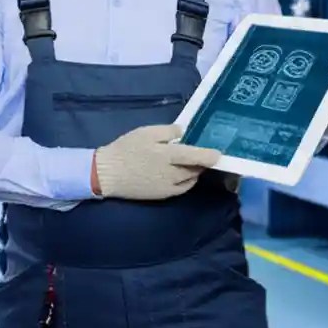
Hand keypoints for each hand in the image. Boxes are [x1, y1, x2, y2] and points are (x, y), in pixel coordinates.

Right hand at [91, 124, 220, 200]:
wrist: (107, 174)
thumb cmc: (126, 149)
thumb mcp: (145, 132)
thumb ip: (167, 132)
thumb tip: (183, 132)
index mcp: (169, 156)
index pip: (196, 156)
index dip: (210, 155)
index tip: (220, 153)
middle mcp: (173, 174)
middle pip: (196, 168)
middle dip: (201, 161)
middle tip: (203, 153)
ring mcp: (169, 187)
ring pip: (190, 179)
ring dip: (194, 171)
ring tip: (191, 162)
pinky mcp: (163, 195)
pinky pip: (182, 188)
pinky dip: (186, 181)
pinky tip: (181, 173)